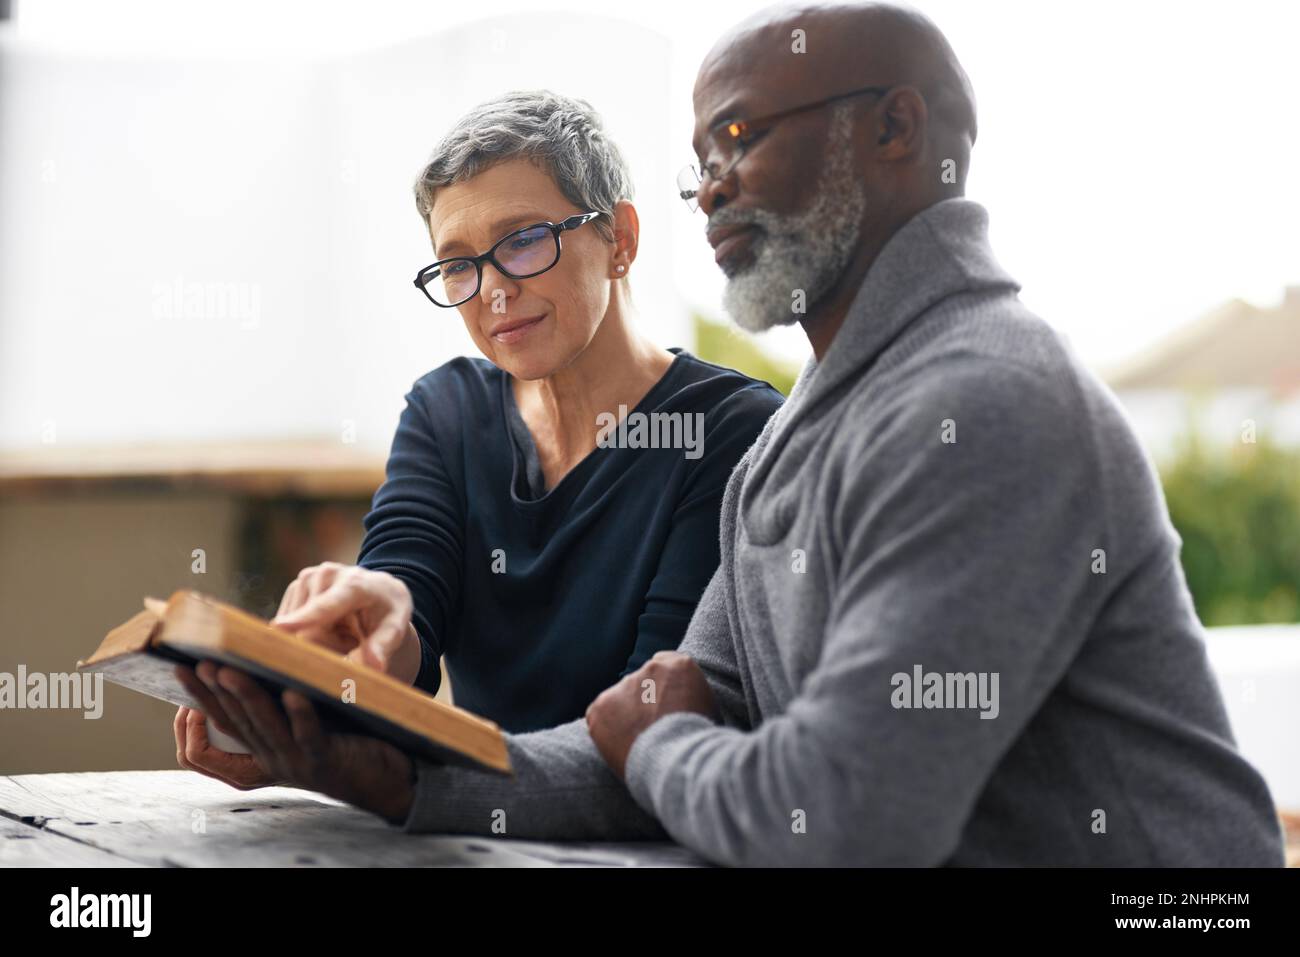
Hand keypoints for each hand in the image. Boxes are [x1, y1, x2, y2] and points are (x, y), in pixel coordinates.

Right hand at [175, 661, 415, 823]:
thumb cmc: (345, 743)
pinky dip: (300, 714)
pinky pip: (309, 735)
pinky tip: (292, 693)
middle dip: (215, 691)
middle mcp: (271, 760)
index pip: (221, 724)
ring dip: (247, 697)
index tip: (183, 669)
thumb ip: (279, 703)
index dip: (200, 699)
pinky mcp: (325, 760)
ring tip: (231, 671)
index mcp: (261, 751)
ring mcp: (296, 762)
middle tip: (199, 661)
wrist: (383, 781)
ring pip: (265, 727)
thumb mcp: (303, 725)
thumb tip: (255, 657)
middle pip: (236, 723)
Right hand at [271, 563, 420, 683]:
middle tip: (351, 638)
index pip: (326, 606)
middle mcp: (327, 574)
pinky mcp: (295, 585)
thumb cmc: (387, 612)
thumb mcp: (394, 629)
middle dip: (326, 645)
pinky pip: (289, 626)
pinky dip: (305, 631)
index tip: (278, 628)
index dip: (302, 618)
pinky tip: (325, 623)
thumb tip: (374, 667)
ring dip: (316, 639)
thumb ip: (382, 647)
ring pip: (295, 629)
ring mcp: (307, 577)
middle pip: (308, 629)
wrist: (380, 590)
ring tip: (339, 629)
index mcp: (355, 584)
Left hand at [586, 651, 718, 779]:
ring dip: (624, 719)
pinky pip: (599, 718)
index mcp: (680, 665)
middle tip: (651, 733)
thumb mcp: (709, 712)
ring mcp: (623, 686)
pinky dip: (606, 733)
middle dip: (642, 705)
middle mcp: (650, 668)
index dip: (662, 690)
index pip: (664, 666)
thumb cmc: (699, 746)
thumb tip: (679, 707)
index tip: (664, 709)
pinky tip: (623, 749)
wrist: (679, 763)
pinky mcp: (601, 706)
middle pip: (640, 684)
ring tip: (639, 746)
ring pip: (618, 702)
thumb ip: (689, 698)